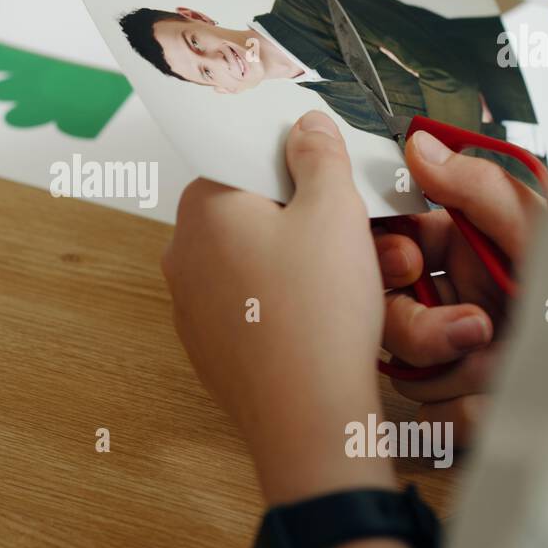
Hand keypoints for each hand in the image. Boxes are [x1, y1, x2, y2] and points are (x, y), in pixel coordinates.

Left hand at [162, 111, 394, 504]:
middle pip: (257, 213)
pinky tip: (334, 317)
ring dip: (311, 262)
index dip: (300, 167)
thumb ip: (319, 155)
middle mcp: (184, 254)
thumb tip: (306, 127)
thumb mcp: (334, 211)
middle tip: (364, 236)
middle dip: (314, 220)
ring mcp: (193, 305)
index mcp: (202, 208)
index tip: (337, 183)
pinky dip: (295, 302)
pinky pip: (258, 305)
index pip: (246, 160)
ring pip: (262, 261)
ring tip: (362, 279)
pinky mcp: (214, 347)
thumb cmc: (318, 314)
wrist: (309, 420)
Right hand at [373, 130, 547, 445]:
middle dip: (420, 327)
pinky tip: (504, 403)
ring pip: (406, 369)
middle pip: (389, 313)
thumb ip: (481, 189)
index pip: (397, 246)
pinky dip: (466, 415)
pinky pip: (431, 420)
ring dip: (453, 372)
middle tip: (474, 328)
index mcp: (469, 254)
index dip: (387, 255)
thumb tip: (420, 146)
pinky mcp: (464, 414)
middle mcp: (457, 305)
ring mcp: (458, 363)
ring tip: (510, 367)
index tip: (407, 262)